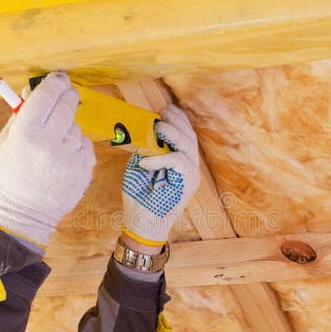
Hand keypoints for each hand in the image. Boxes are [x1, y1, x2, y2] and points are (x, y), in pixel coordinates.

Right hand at [0, 72, 95, 246]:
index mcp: (25, 134)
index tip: (59, 78)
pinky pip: (85, 143)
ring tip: (54, 145)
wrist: (25, 212)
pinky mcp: (85, 167)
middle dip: (67, 96)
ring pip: (76, 125)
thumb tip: (34, 87)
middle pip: (67, 104)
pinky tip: (63, 159)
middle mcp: (49, 142)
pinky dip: (77, 146)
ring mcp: (70, 156)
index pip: (46, 95)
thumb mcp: (6, 142)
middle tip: (64, 97)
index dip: (55, 82)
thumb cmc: (11, 175)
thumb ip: (20, 113)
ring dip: (68, 127)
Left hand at [121, 104, 199, 244]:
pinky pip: (179, 161)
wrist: (142, 222)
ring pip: (188, 144)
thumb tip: (143, 128)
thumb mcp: (140, 164)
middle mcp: (189, 166)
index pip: (185, 134)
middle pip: (189, 135)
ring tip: (157, 129)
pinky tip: (147, 161)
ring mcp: (191, 174)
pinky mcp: (188, 182)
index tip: (165, 109)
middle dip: (177, 121)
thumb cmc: (139, 196)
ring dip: (172, 133)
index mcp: (180, 160)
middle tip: (162, 115)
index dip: (178, 119)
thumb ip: (146, 148)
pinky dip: (162, 158)